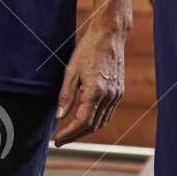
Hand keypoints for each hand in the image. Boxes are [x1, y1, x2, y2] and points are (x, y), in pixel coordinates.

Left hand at [53, 29, 125, 144]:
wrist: (109, 35)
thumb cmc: (88, 49)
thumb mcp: (71, 70)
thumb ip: (66, 95)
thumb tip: (59, 116)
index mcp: (95, 92)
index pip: (82, 122)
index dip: (68, 133)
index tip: (57, 139)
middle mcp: (108, 96)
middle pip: (93, 126)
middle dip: (76, 135)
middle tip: (60, 140)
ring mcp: (116, 95)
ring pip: (102, 122)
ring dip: (86, 131)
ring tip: (70, 133)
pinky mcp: (119, 92)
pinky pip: (108, 113)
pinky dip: (97, 121)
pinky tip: (86, 120)